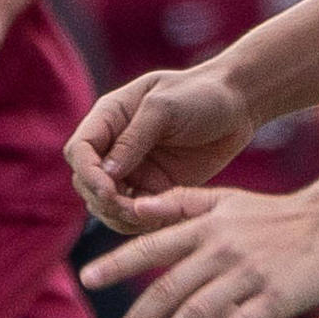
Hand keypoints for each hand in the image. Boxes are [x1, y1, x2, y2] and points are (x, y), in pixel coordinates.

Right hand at [67, 69, 260, 229]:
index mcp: (109, 118)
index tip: (108, 190)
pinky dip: (142, 223)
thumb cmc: (201, 93)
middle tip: (131, 209)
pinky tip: (162, 221)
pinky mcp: (156, 189)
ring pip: (108, 205)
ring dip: (120, 216)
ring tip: (148, 218)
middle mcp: (115, 147)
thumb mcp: (164, 107)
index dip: (87, 174)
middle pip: (87, 183)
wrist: (239, 105)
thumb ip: (133, 139)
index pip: (79, 151)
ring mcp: (134, 170)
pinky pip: (137, 214)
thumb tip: (106, 173)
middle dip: (103, 200)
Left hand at [80, 185, 318, 317]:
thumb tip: (135, 207)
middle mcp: (220, 249)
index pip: (151, 246)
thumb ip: (180, 202)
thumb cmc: (274, 214)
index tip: (86, 279)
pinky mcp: (272, 296)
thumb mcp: (226, 198)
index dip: (117, 263)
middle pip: (168, 289)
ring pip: (196, 314)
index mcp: (205, 226)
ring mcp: (246, 274)